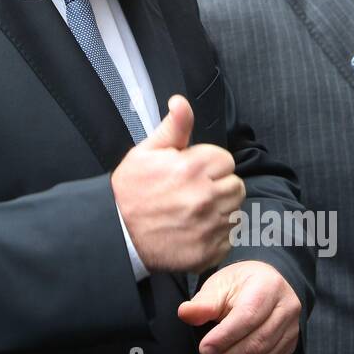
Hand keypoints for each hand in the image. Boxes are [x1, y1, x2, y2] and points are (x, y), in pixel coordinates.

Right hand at [110, 95, 244, 274]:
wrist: (117, 234)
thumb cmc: (130, 191)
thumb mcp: (145, 152)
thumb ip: (173, 127)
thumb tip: (181, 102)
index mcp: (193, 167)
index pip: (226, 161)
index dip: (209, 165)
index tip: (192, 173)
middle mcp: (205, 196)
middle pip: (236, 186)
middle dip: (218, 186)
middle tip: (193, 192)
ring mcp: (209, 226)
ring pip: (235, 211)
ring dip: (220, 210)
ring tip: (194, 212)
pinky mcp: (209, 251)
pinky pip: (229, 237)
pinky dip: (217, 235)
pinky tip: (196, 230)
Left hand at [177, 260, 300, 353]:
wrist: (264, 285)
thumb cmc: (239, 284)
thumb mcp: (219, 285)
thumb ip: (203, 302)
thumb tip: (185, 313)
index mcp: (268, 286)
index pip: (248, 316)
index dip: (224, 336)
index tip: (203, 349)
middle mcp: (286, 308)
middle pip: (257, 342)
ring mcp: (291, 329)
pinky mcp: (290, 345)